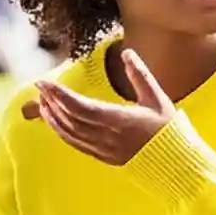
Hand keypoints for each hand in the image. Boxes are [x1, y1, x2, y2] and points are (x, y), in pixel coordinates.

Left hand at [23, 49, 174, 165]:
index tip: (44, 82)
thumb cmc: (167, 129)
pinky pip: (76, 144)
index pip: (80, 107)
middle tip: (41, 87)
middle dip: (52, 102)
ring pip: (70, 133)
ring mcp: (104, 149)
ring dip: (54, 117)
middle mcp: (108, 136)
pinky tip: (55, 122)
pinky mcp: (104, 156)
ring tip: (43, 102)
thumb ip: (140, 75)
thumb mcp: (157, 98)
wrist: (174, 162)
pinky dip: (62, 132)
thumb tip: (127, 52)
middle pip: (71, 119)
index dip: (59, 94)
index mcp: (119, 120)